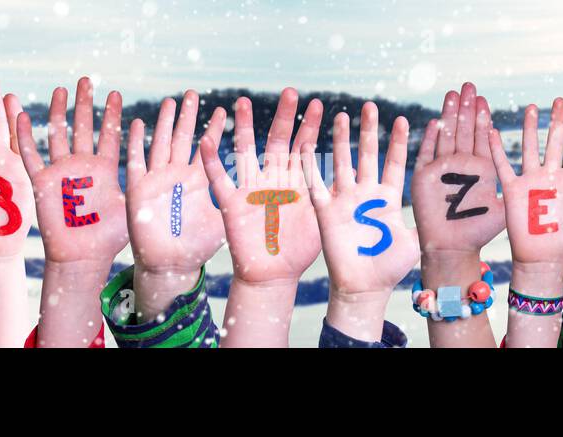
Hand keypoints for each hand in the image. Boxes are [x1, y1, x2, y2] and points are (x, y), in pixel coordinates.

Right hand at [15, 77, 128, 264]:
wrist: (82, 257)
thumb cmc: (109, 238)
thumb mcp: (130, 206)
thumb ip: (141, 184)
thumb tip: (169, 170)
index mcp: (105, 169)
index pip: (109, 135)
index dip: (111, 114)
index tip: (115, 93)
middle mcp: (83, 166)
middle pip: (83, 128)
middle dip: (85, 104)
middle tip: (87, 80)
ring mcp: (62, 172)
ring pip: (59, 135)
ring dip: (58, 112)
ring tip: (61, 90)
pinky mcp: (42, 183)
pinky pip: (32, 157)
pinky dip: (26, 137)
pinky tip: (22, 116)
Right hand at [124, 90, 225, 274]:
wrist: (169, 266)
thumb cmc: (196, 247)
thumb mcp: (222, 220)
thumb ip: (237, 201)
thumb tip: (269, 189)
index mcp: (198, 180)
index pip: (207, 147)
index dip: (215, 128)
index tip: (225, 108)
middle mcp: (177, 175)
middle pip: (183, 138)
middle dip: (188, 116)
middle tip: (194, 93)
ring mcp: (158, 180)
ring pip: (161, 144)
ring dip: (164, 123)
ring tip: (171, 102)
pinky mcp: (140, 190)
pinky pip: (137, 163)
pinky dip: (137, 144)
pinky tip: (139, 124)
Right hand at [201, 88, 322, 283]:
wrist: (273, 276)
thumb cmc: (300, 250)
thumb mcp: (323, 219)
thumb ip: (333, 194)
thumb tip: (354, 169)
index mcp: (295, 181)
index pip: (303, 146)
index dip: (310, 126)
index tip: (318, 103)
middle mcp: (273, 178)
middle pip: (277, 140)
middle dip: (283, 117)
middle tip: (290, 92)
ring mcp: (251, 188)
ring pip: (246, 151)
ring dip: (243, 127)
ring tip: (241, 102)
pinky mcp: (232, 204)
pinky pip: (219, 180)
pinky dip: (212, 162)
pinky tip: (207, 141)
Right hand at [303, 102, 418, 294]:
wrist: (364, 288)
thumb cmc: (390, 268)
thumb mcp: (414, 242)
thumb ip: (424, 220)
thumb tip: (447, 208)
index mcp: (389, 198)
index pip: (395, 163)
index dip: (399, 142)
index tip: (404, 119)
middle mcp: (367, 194)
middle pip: (367, 155)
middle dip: (369, 131)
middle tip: (371, 105)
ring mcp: (345, 201)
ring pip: (342, 163)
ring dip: (341, 140)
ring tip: (341, 115)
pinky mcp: (326, 212)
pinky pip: (316, 185)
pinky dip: (310, 167)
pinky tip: (305, 145)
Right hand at [411, 83, 504, 256]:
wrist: (453, 248)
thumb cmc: (480, 232)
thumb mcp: (505, 207)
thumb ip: (518, 188)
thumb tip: (545, 176)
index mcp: (481, 167)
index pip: (482, 135)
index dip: (482, 117)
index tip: (484, 97)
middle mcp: (461, 164)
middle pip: (464, 130)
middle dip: (466, 108)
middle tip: (469, 85)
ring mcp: (442, 168)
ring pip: (446, 136)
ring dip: (449, 115)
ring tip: (453, 94)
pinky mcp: (424, 177)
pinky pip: (427, 154)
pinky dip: (430, 139)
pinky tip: (434, 123)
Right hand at [489, 98, 562, 266]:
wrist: (543, 259)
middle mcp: (550, 177)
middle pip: (554, 142)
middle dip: (558, 121)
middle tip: (560, 100)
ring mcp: (531, 181)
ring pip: (530, 148)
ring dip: (531, 128)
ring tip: (533, 107)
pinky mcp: (513, 191)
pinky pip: (503, 166)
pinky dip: (497, 150)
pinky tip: (492, 131)